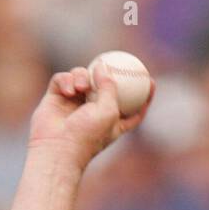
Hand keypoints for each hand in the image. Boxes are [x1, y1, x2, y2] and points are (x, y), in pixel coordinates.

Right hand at [27, 64, 154, 171]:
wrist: (57, 147)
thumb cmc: (87, 135)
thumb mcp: (109, 110)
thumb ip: (110, 86)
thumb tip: (103, 66)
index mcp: (114, 122)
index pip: (133, 109)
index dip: (144, 97)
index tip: (151, 82)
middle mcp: (95, 112)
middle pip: (105, 87)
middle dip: (108, 74)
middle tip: (112, 62)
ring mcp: (75, 103)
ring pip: (82, 77)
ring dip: (82, 76)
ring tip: (81, 87)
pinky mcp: (57, 97)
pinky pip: (63, 79)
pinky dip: (66, 80)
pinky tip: (68, 90)